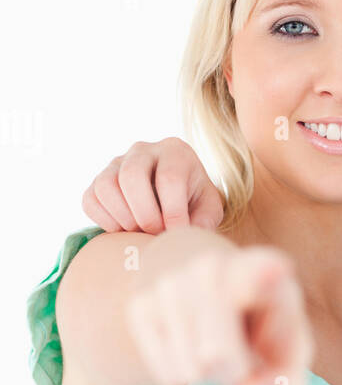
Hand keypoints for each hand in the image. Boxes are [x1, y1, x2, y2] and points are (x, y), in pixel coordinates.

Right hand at [82, 138, 224, 233]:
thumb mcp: (209, 209)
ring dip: (123, 218)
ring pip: (106, 186)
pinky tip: (124, 230)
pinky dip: (104, 221)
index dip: (172, 212)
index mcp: (176, 151)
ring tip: (140, 231)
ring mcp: (116, 163)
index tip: (177, 233)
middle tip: (155, 233)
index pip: (169, 178)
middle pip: (132, 176)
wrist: (173, 202)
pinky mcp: (97, 181)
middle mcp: (143, 150)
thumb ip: (204, 219)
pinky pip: (90, 199)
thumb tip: (182, 233)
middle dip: (144, 214)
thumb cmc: (194, 204)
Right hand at [126, 245, 314, 384]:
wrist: (216, 299)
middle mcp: (217, 266)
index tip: (274, 269)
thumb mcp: (288, 358)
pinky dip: (182, 377)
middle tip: (242, 360)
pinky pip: (166, 374)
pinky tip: (190, 349)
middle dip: (233, 373)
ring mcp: (173, 282)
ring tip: (216, 349)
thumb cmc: (262, 335)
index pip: (264, 271)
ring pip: (190, 370)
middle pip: (217, 354)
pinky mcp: (141, 304)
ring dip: (207, 377)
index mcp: (267, 271)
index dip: (265, 274)